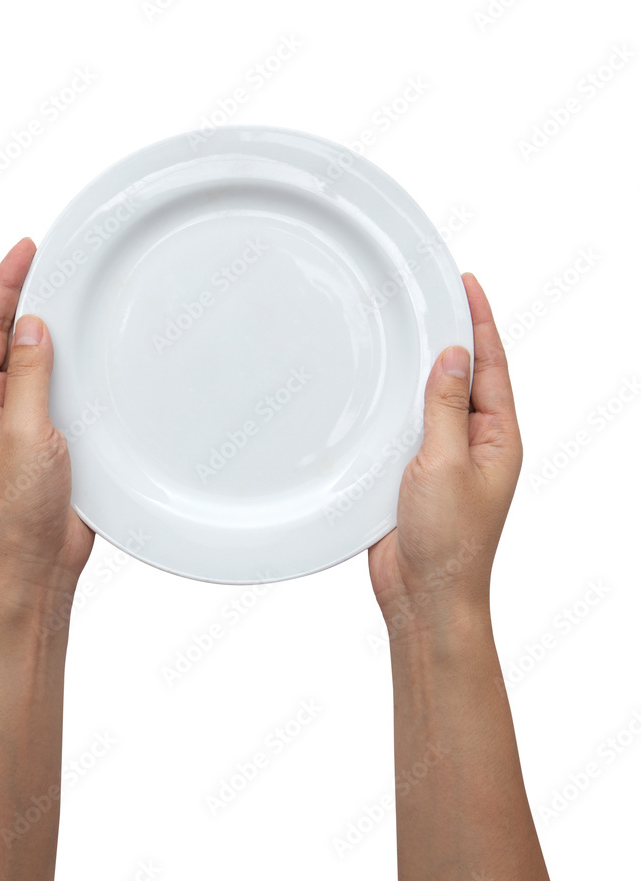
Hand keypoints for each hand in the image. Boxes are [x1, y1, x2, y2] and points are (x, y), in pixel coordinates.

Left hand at [0, 238, 94, 592]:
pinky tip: (96, 356)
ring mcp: (27, 422)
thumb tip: (32, 327)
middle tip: (54, 261)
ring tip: (77, 296)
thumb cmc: (17, 511)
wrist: (37, 563)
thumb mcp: (23, 433)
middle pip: (11, 338)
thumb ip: (28, 376)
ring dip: (57, 333)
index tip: (25, 251)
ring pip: (41, 364)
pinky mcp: (55, 439)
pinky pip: (65, 392)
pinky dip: (78, 369)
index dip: (4, 285)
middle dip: (29, 298)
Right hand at [367, 273, 522, 631]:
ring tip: (408, 332)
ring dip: (422, 372)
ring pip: (434, 403)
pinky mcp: (414, 477)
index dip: (480, 323)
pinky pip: (408, 430)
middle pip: (465, 379)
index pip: (491, 367)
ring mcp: (444, 461)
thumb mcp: (447, 464)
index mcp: (498, 440)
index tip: (467, 285)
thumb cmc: (448, 543)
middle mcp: (474, 446)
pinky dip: (397, 407)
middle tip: (434, 298)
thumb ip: (446, 409)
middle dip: (454, 338)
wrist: (424, 595)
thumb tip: (453, 358)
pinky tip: (381, 392)